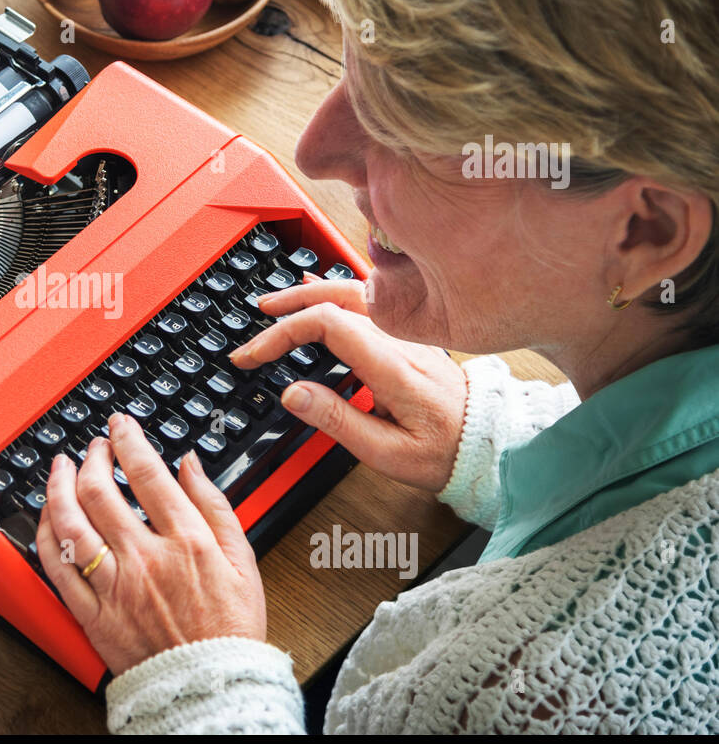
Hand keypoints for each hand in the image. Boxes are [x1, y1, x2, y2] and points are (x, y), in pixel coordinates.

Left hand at [36, 413, 264, 674]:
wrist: (210, 686)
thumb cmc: (229, 627)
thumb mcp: (242, 559)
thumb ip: (214, 504)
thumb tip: (190, 464)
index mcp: (186, 541)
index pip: (146, 472)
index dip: (127, 439)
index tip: (120, 425)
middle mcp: (145, 558)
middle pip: (100, 491)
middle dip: (90, 457)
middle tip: (91, 447)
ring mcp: (114, 586)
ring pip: (70, 523)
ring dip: (58, 486)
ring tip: (60, 468)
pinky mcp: (92, 614)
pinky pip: (57, 567)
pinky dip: (46, 534)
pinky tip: (47, 516)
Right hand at [228, 275, 466, 492]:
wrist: (489, 444)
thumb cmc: (444, 452)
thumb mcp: (387, 453)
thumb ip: (337, 420)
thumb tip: (293, 393)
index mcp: (392, 366)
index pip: (328, 324)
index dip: (282, 334)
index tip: (255, 355)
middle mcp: (400, 340)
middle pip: (336, 297)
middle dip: (288, 307)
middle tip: (255, 323)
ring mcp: (406, 334)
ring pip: (352, 292)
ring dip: (308, 293)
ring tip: (276, 304)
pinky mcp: (409, 337)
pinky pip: (368, 300)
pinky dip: (335, 292)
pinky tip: (318, 290)